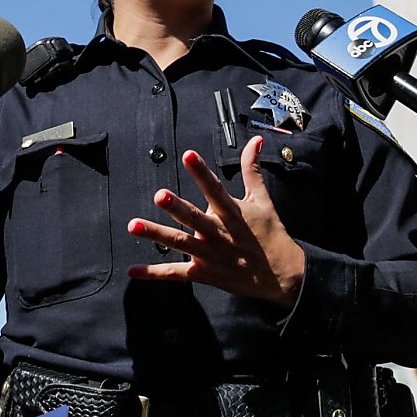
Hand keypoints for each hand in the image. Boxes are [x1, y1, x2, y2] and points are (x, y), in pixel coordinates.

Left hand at [125, 137, 306, 305]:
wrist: (283, 275)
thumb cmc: (270, 235)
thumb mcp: (262, 200)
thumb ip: (252, 170)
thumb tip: (254, 141)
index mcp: (232, 213)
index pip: (215, 189)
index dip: (201, 172)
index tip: (188, 155)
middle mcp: (219, 233)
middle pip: (194, 218)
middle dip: (177, 207)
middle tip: (159, 195)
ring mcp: (210, 255)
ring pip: (180, 243)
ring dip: (156, 234)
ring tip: (134, 225)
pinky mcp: (204, 273)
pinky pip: (176, 273)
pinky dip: (155, 273)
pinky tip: (134, 271)